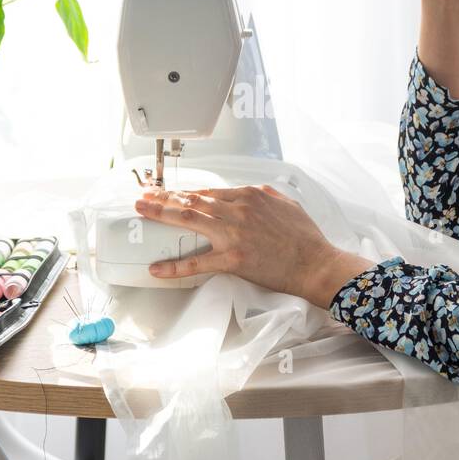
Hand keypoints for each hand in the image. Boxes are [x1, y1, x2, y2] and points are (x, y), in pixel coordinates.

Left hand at [134, 185, 375, 307]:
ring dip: (161, 213)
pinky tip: (158, 268)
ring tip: (142, 211)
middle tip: (143, 196)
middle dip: (164, 197)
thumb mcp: (285, 203)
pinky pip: (198, 263)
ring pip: (189, 219)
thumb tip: (250, 191)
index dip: (184, 192)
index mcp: (250, 195)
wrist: (316, 263)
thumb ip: (264, 195)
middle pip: (192, 200)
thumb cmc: (305, 237)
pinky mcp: (233, 259)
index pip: (208, 191)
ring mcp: (234, 234)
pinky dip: (175, 266)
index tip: (169, 192)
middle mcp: (238, 210)